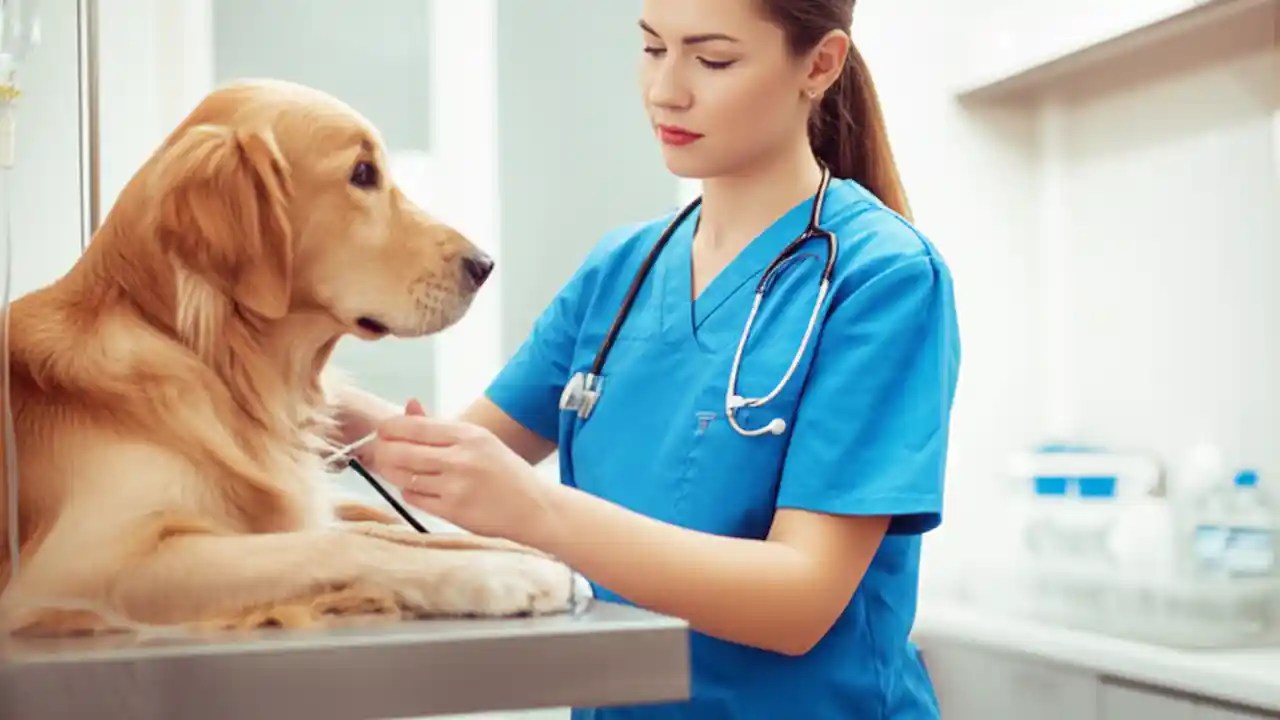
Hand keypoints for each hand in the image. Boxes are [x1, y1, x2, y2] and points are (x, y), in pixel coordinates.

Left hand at [371, 399, 555, 543]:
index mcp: (468, 435)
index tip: (382, 430)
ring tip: (391, 467)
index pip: (414, 426)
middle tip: (378, 451)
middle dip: (383, 450)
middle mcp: (461, 458)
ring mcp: (455, 486)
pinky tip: (414, 487)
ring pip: (404, 476)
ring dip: (391, 472)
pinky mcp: (452, 511)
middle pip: (402, 451)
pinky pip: (414, 498)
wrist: (534, 507)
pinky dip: (407, 491)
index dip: (389, 428)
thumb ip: (441, 425)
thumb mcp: (480, 440)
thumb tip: (409, 406)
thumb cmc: (506, 472)